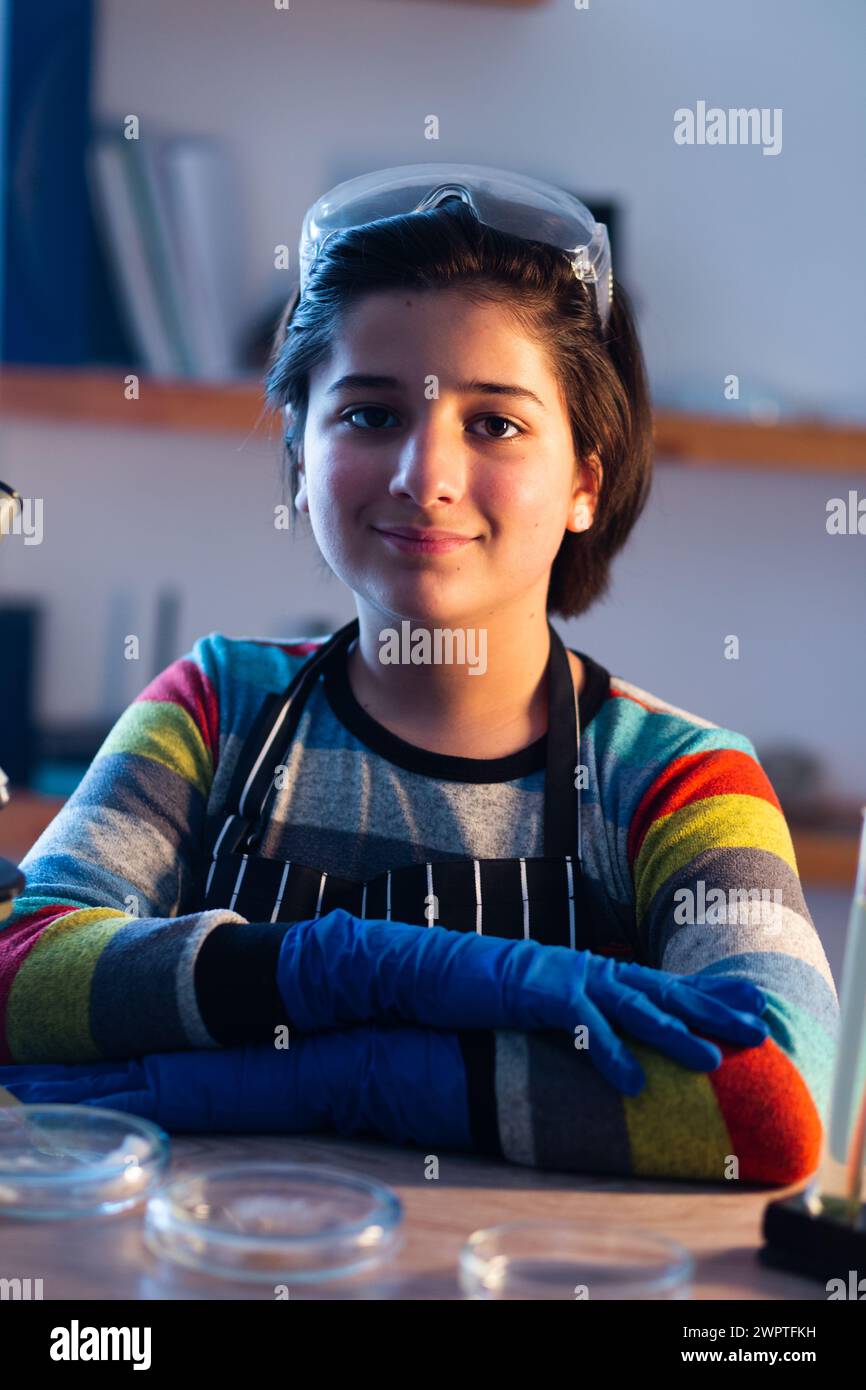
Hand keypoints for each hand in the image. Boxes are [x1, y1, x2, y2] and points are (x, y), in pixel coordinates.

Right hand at [275, 910, 768, 1093]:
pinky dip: (609, 1051)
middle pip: (658, 989)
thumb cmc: (478, 987)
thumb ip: (572, 1008)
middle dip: (709, 1008)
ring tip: (711, 1059)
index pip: (656, 982)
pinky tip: (633, 1080)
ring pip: (632, 1005)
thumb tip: (600, 1029)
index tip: (746, 1007)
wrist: (423, 968)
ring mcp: (560, 977)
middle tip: (756, 1028)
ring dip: (673, 1031)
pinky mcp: (535, 993)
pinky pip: (580, 1026)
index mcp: (586, 969)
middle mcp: (582, 968)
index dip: (702, 994)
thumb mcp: (536, 997)